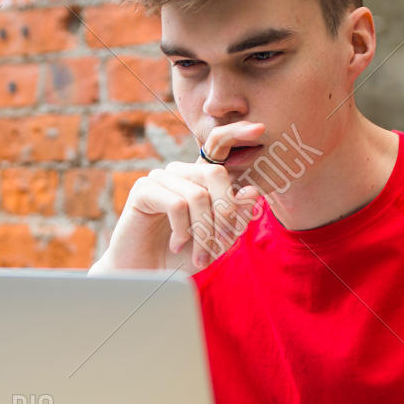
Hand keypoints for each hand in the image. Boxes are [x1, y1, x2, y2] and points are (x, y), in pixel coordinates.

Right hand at [92, 122, 265, 272]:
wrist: (146, 275)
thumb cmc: (182, 257)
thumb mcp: (217, 240)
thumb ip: (235, 218)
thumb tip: (251, 192)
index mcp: (201, 178)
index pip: (219, 144)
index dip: (237, 132)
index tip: (260, 128)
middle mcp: (181, 172)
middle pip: (216, 174)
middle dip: (225, 213)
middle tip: (221, 243)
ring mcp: (161, 177)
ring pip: (198, 195)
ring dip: (204, 232)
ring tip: (200, 255)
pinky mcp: (143, 189)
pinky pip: (177, 204)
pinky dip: (183, 230)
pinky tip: (177, 244)